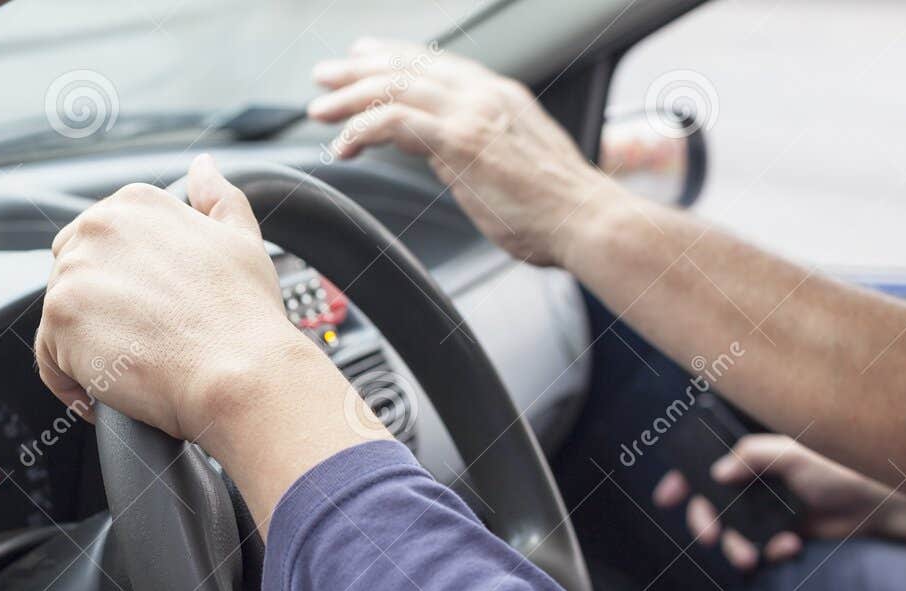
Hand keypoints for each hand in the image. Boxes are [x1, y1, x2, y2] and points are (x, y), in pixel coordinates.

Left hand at [36, 155, 387, 531]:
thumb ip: (217, 198)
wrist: (240, 372)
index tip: (148, 317)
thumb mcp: (242, 239)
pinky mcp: (60, 317)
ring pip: (61, 321)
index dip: (122, 289)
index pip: (99, 245)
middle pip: (72, 278)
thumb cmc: (246, 318)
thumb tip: (202, 167)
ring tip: (132, 374)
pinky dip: (73, 385)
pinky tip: (109, 395)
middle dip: (99, 317)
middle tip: (142, 348)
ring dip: (87, 352)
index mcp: (136, 204)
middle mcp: (98, 225)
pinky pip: (49, 360)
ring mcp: (74, 270)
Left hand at [307, 38, 625, 266]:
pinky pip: (394, 122)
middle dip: (359, 69)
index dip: (394, 56)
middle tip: (324, 76)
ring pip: (393, 88)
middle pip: (407, 67)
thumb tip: (453, 161)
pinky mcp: (458, 141)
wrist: (586, 220)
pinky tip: (342, 147)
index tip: (363, 56)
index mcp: (498, 96)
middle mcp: (483, 94)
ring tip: (319, 111)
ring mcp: (471, 114)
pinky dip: (360, 130)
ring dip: (349, 98)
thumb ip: (482, 151)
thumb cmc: (556, 209)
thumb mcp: (515, 164)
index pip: (435, 63)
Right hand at [653, 434, 895, 569]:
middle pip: (711, 506)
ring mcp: (766, 511)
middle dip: (706, 525)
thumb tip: (715, 474)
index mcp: (753, 459)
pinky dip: (770, 551)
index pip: (706, 465)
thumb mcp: (794, 454)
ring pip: (732, 534)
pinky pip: (761, 549)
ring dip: (736, 547)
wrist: (880, 503)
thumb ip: (752, 457)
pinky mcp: (781, 534)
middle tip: (711, 539)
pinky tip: (789, 547)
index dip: (682, 480)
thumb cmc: (840, 467)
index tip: (667, 497)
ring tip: (754, 556)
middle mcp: (754, 485)